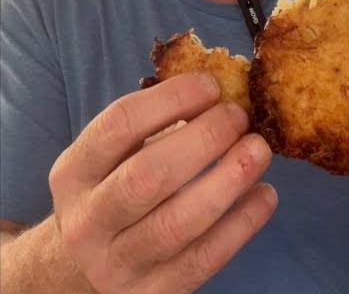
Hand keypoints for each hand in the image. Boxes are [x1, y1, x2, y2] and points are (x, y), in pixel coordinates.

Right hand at [46, 72, 275, 293]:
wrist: (82, 270)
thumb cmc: (116, 194)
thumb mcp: (114, 158)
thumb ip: (157, 126)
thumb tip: (224, 91)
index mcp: (74, 173)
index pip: (118, 126)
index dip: (171, 99)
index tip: (212, 84)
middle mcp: (88, 220)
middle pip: (147, 176)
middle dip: (204, 139)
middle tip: (240, 117)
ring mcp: (118, 263)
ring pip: (177, 223)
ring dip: (229, 180)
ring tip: (259, 150)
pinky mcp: (153, 293)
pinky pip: (204, 258)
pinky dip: (243, 224)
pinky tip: (265, 194)